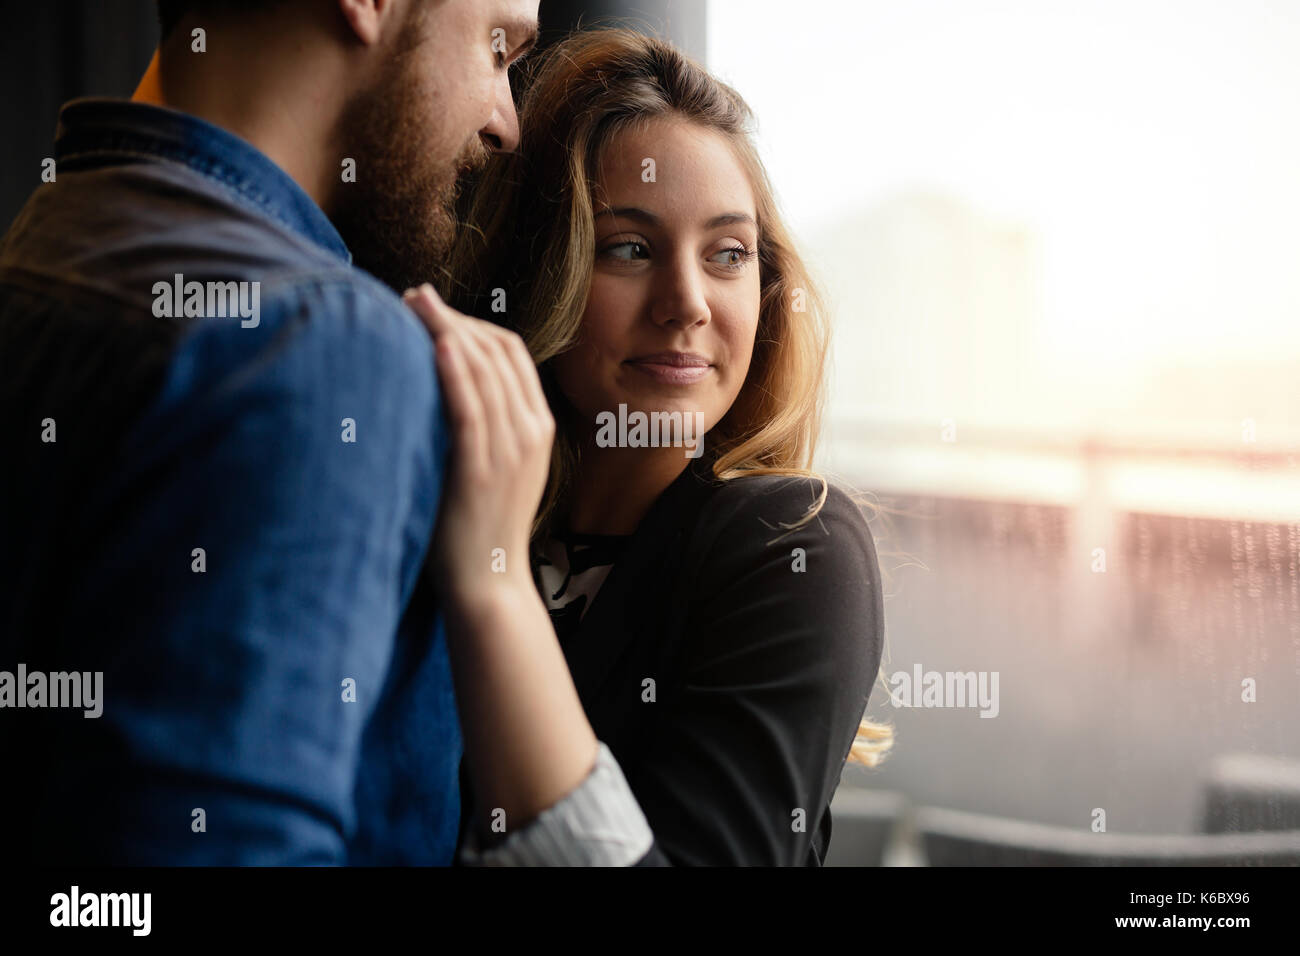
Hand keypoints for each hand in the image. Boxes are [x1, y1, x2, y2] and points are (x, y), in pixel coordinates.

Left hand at [403, 284, 554, 611]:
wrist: (488, 584)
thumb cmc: (477, 526)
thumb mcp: (496, 467)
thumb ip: (485, 426)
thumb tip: (444, 383)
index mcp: (536, 427)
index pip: (511, 354)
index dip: (472, 322)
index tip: (432, 308)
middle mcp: (530, 432)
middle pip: (498, 352)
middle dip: (455, 316)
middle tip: (412, 295)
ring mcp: (510, 451)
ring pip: (485, 372)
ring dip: (447, 330)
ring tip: (410, 304)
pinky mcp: (482, 470)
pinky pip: (472, 410)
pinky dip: (455, 372)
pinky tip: (436, 345)